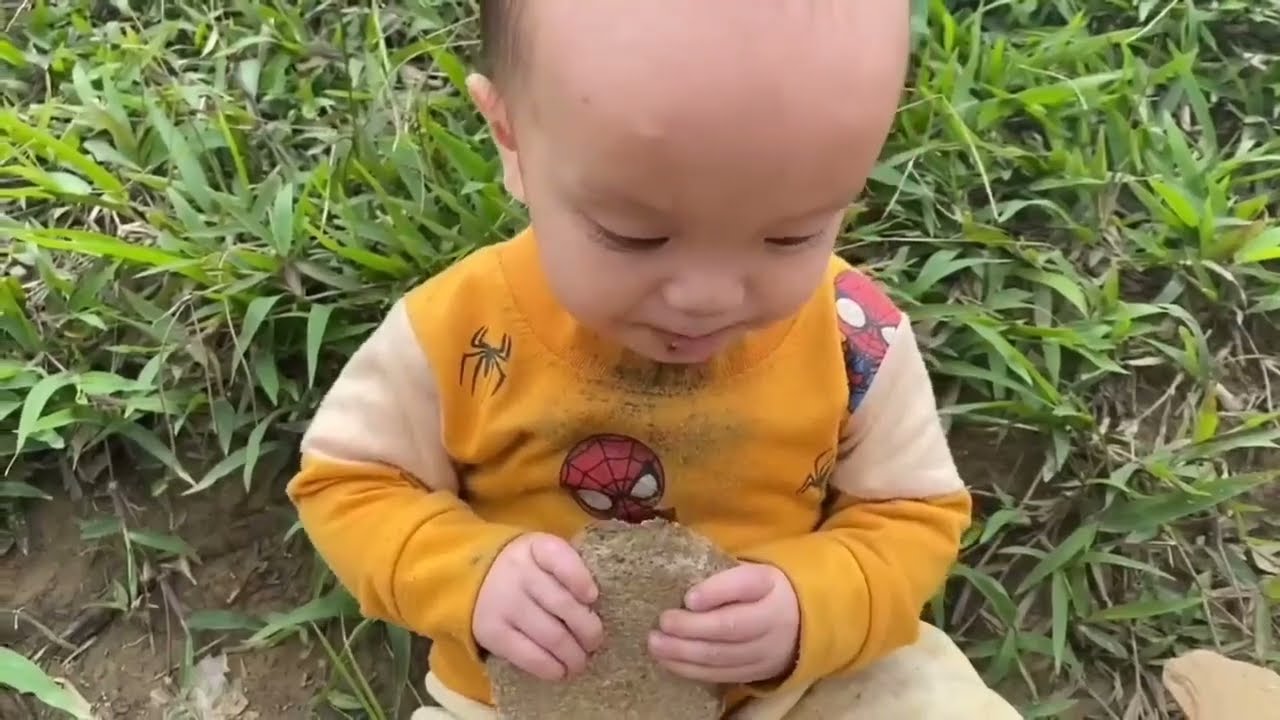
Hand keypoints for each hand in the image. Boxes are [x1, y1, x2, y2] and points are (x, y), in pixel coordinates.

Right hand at [472, 533, 603, 680]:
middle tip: (595, 642)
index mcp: (537, 548)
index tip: (594, 597)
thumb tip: (598, 608)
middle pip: (563, 605)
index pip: (561, 559)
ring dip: (573, 655)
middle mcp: (518, 572)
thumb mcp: (545, 557)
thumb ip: (570, 570)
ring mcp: (503, 603)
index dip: (580, 579)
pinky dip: (550, 668)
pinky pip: (528, 655)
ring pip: (551, 635)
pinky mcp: (492, 632)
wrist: (477, 580)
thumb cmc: (528, 571)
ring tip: (581, 662)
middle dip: (588, 630)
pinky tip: (560, 671)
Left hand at [648, 562, 799, 683]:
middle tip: (662, 622)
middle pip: (730, 627)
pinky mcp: (755, 673)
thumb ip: (721, 576)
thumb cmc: (760, 590)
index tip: (688, 597)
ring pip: (722, 655)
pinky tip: (668, 660)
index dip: (715, 592)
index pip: (745, 585)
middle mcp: (772, 619)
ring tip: (656, 643)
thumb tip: (679, 587)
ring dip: (684, 652)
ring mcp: (765, 651)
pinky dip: (691, 669)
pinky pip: (720, 674)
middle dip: (691, 627)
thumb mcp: (749, 571)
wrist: (799, 622)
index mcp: (769, 584)